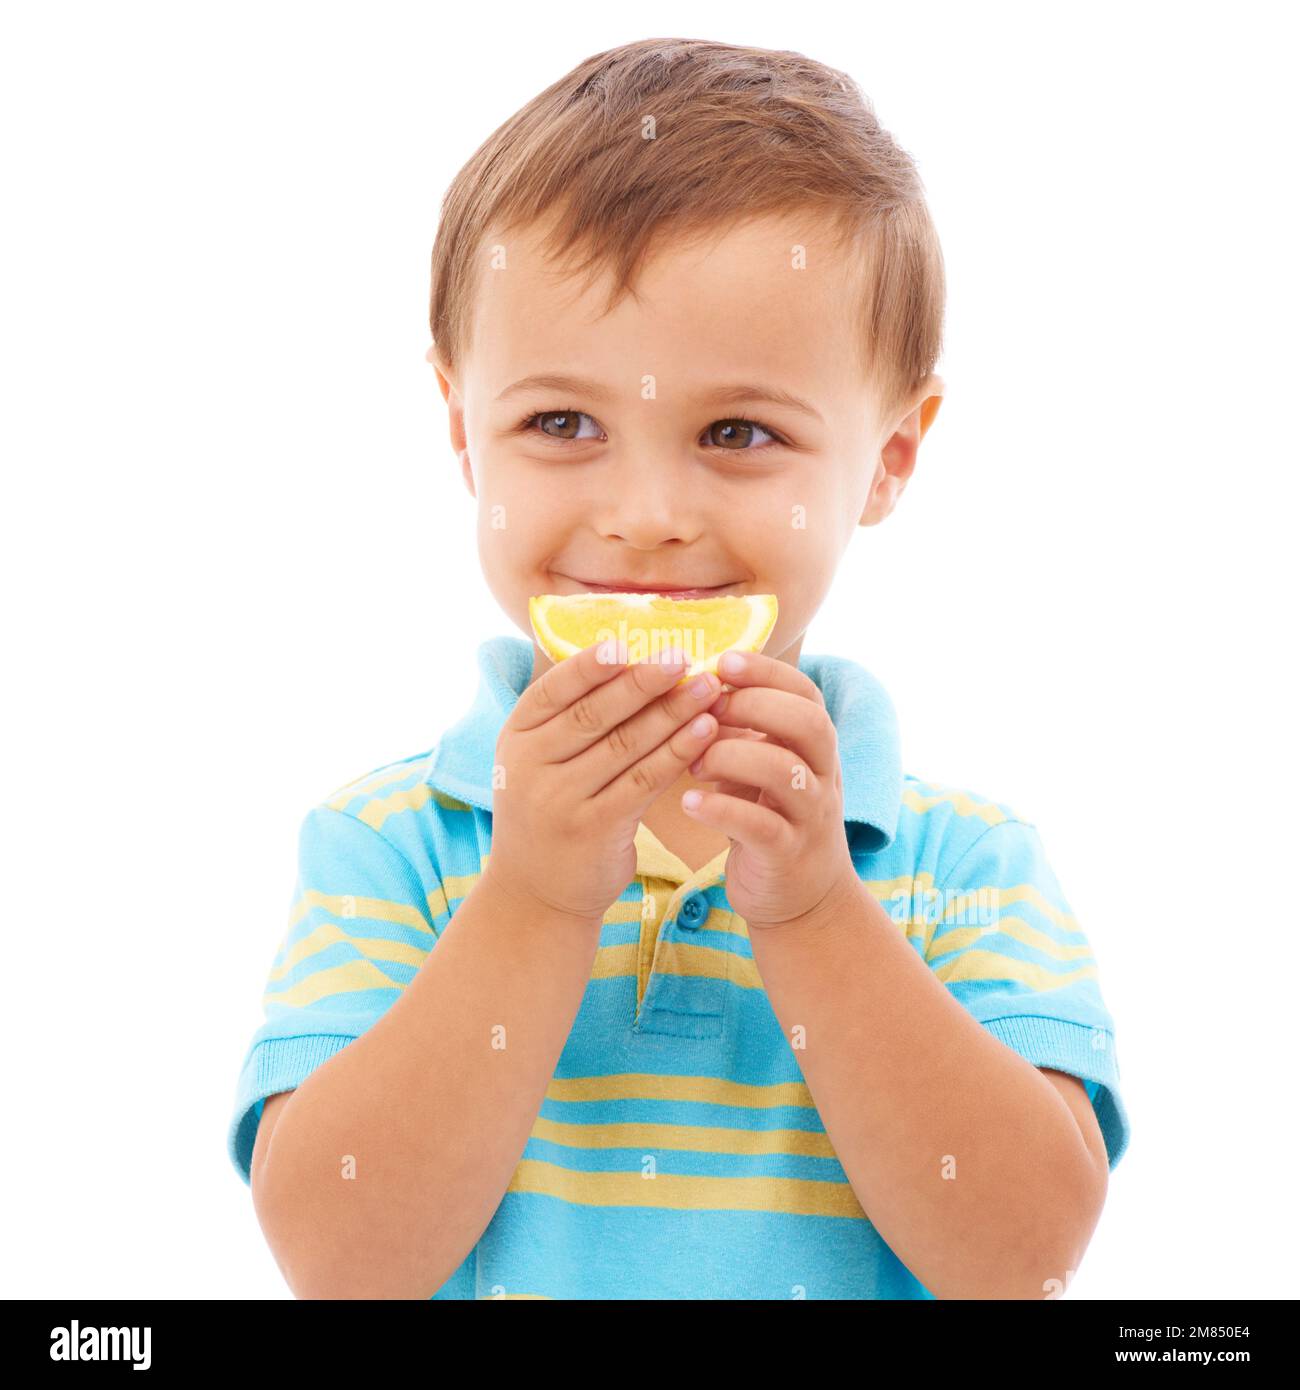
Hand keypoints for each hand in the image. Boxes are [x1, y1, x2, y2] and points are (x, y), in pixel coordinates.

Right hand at [485, 639, 723, 925]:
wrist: (536, 896)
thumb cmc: (550, 815)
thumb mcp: (538, 764)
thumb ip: (568, 720)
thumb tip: (624, 658)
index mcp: (516, 737)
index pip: (554, 689)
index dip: (591, 664)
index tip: (628, 641)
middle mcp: (531, 765)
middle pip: (594, 712)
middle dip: (643, 681)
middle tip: (683, 655)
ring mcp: (560, 799)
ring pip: (625, 744)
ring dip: (671, 711)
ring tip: (707, 687)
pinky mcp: (594, 828)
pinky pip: (644, 780)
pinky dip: (678, 751)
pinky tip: (706, 730)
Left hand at [688, 651, 859, 928]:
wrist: (803, 898)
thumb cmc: (770, 818)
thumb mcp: (765, 768)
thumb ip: (743, 731)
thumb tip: (693, 682)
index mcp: (814, 746)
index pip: (805, 693)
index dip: (767, 672)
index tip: (724, 661)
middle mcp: (822, 775)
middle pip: (808, 723)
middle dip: (755, 706)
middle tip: (705, 710)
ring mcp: (811, 816)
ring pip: (785, 772)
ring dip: (732, 756)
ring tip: (693, 762)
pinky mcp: (789, 855)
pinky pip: (761, 826)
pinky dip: (722, 810)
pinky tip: (689, 804)